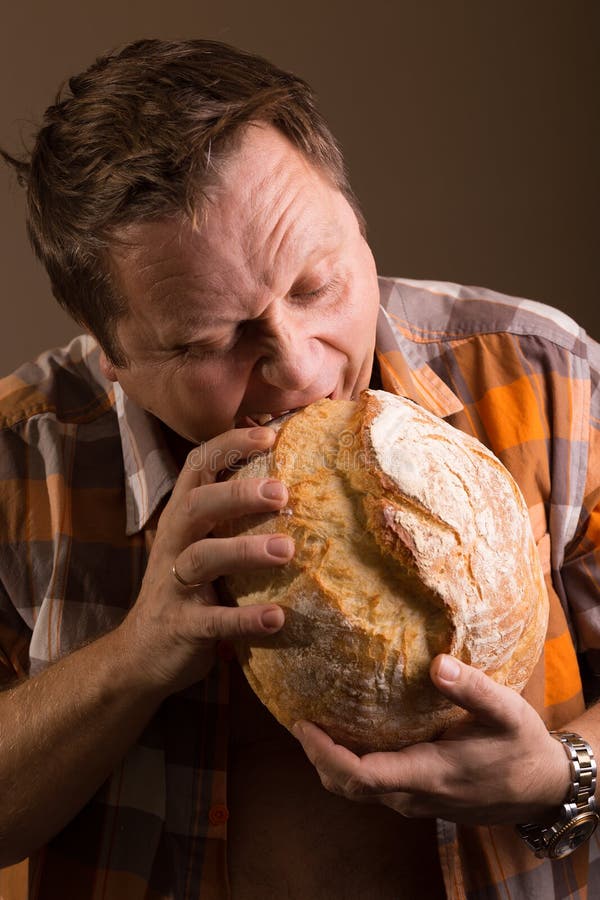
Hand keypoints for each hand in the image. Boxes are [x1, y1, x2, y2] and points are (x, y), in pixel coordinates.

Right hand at [119, 425, 293, 693]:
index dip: (229, 446)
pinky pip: (213, 621)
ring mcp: (174, 585)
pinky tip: (277, 617)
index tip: (270, 434)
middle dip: (236, 494)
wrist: (141, 657)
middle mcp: (175, 543)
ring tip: (286, 549)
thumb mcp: (205, 546)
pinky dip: (244, 619)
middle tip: (282, 492)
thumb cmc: (190, 591)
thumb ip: (234, 518)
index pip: (198, 467)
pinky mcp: (181, 627)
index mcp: (183, 519)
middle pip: (196, 505)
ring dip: (244, 551)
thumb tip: (292, 479)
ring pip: (202, 558)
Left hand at [293, 655, 570, 824]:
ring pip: (356, 790)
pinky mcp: (415, 797)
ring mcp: (413, 801)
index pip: (362, 776)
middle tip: (298, 718)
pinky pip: (371, 786)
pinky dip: (349, 764)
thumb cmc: (522, 747)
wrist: (540, 788)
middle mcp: (413, 795)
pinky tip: (346, 733)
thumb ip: (472, 689)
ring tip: (312, 722)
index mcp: (429, 774)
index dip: (326, 753)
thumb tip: (437, 663)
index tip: (302, 724)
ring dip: (329, 761)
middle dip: (316, 756)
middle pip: (348, 786)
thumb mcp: (507, 713)